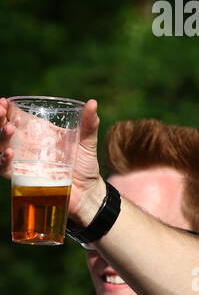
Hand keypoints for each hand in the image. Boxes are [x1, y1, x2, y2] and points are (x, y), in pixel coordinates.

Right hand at [0, 97, 105, 224]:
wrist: (88, 192)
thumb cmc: (85, 165)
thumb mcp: (87, 142)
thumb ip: (89, 124)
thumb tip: (92, 103)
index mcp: (38, 133)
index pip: (16, 117)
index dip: (6, 109)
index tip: (3, 102)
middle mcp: (26, 146)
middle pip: (4, 129)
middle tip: (0, 110)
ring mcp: (23, 161)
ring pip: (1, 147)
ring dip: (0, 137)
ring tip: (8, 128)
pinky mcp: (23, 178)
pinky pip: (6, 169)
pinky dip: (4, 160)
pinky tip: (9, 152)